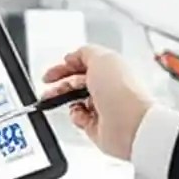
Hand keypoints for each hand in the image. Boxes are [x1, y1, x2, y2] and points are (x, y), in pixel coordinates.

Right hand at [42, 45, 152, 160]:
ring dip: (66, 101)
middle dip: (60, 84)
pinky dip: (75, 116)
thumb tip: (72, 57)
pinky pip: (79, 119)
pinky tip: (80, 115)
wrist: (130, 124)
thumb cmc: (122, 91)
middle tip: (49, 88)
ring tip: (61, 101)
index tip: (51, 73)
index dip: (64, 67)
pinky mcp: (98, 126)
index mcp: (110, 69)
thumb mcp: (100, 58)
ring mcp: (103, 107)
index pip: (83, 65)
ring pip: (75, 102)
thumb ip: (84, 53)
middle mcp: (107, 88)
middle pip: (77, 83)